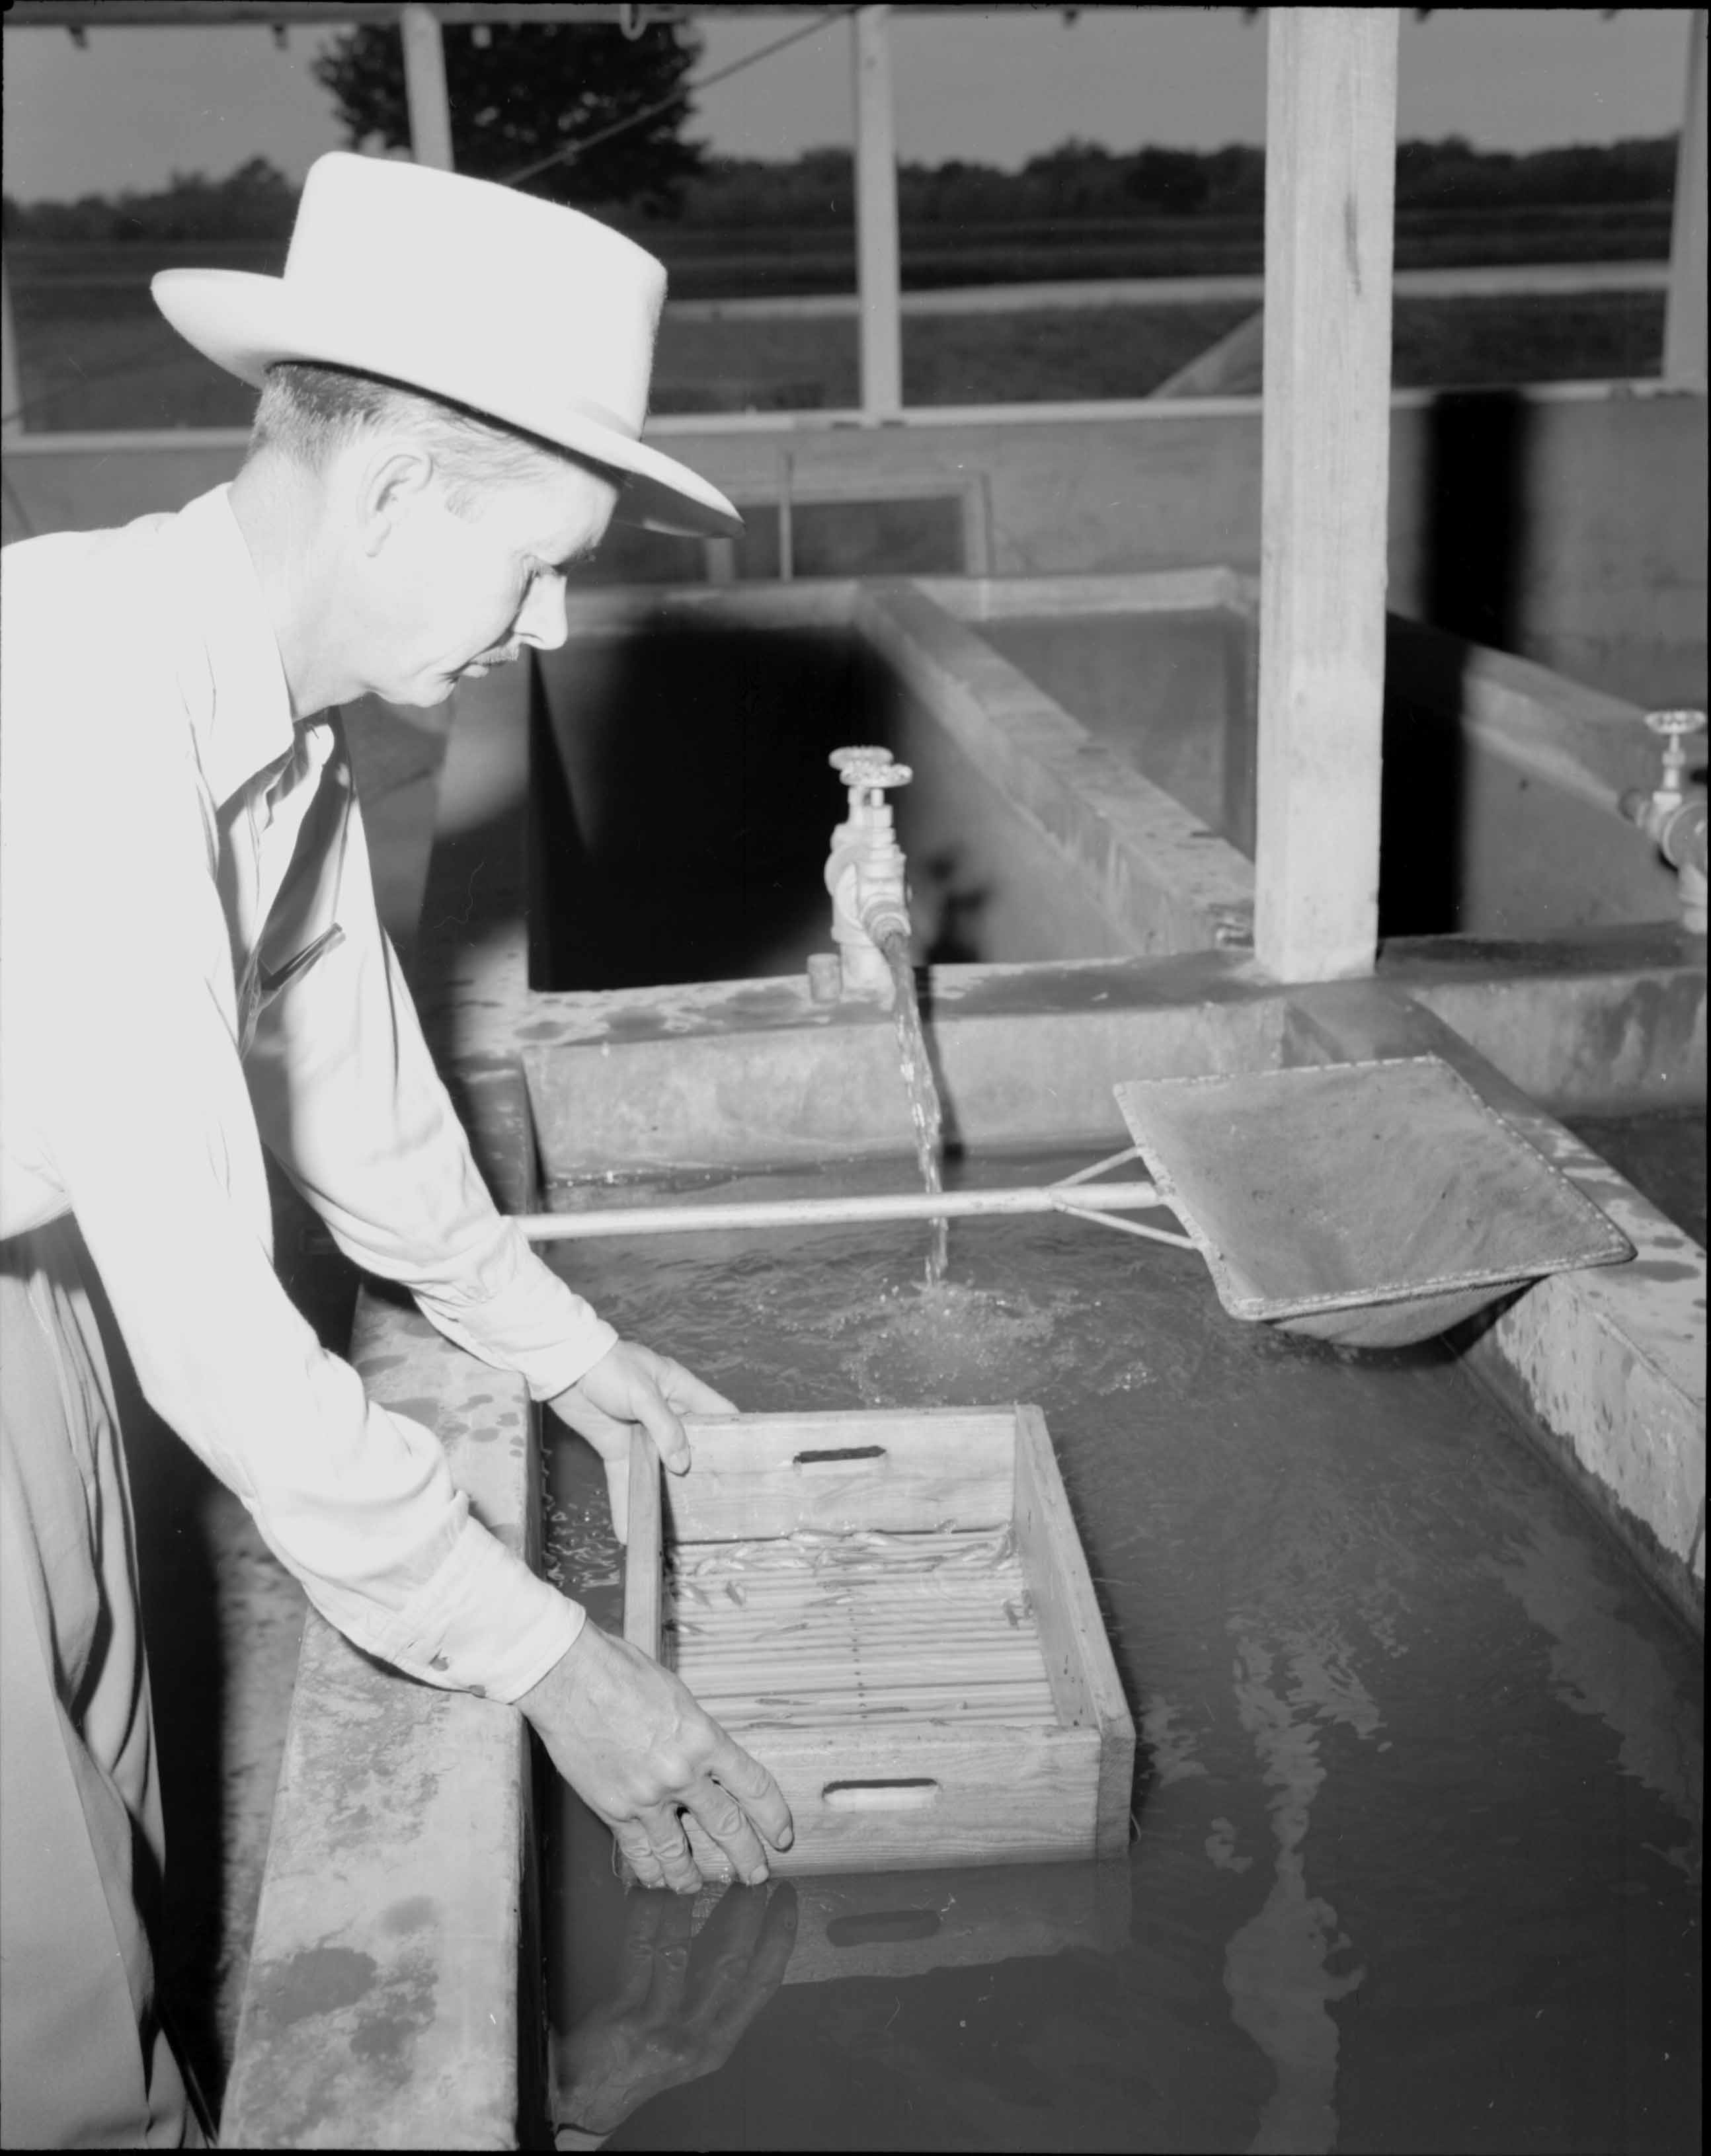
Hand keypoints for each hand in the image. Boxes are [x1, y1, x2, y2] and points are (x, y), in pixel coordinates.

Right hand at [521, 1621, 792, 1893]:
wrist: (570, 1679)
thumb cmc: (622, 1673)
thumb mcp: (678, 1696)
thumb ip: (696, 1733)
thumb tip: (707, 1758)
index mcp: (705, 1738)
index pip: (753, 1785)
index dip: (772, 1814)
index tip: (781, 1833)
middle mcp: (682, 1773)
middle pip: (727, 1826)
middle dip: (746, 1855)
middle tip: (758, 1874)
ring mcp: (647, 1796)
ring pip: (679, 1851)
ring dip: (693, 1875)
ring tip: (700, 1887)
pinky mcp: (613, 1809)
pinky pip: (638, 1851)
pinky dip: (650, 1870)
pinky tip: (658, 1880)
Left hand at [546, 1340, 734, 1541]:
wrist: (563, 1367)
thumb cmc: (609, 1367)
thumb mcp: (643, 1393)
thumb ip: (666, 1427)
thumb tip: (682, 1465)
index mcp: (681, 1390)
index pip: (717, 1411)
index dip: (732, 1432)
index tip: (746, 1459)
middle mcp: (666, 1415)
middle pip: (690, 1447)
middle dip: (700, 1473)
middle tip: (715, 1503)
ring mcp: (641, 1434)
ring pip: (658, 1469)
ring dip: (663, 1495)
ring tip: (676, 1528)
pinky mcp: (616, 1448)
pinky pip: (625, 1478)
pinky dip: (625, 1502)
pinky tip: (627, 1530)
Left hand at [552, 1881, 796, 2141]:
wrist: (596, 2096)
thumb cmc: (650, 2056)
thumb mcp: (695, 2038)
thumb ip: (716, 1994)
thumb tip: (736, 1923)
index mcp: (720, 2041)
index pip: (762, 1984)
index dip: (779, 1937)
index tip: (787, 1897)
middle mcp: (696, 2036)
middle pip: (730, 1965)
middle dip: (744, 1913)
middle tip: (747, 1873)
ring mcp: (658, 2026)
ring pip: (679, 1952)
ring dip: (687, 1907)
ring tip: (694, 1874)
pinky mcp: (623, 2015)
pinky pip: (639, 1952)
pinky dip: (646, 1916)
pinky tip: (650, 1890)